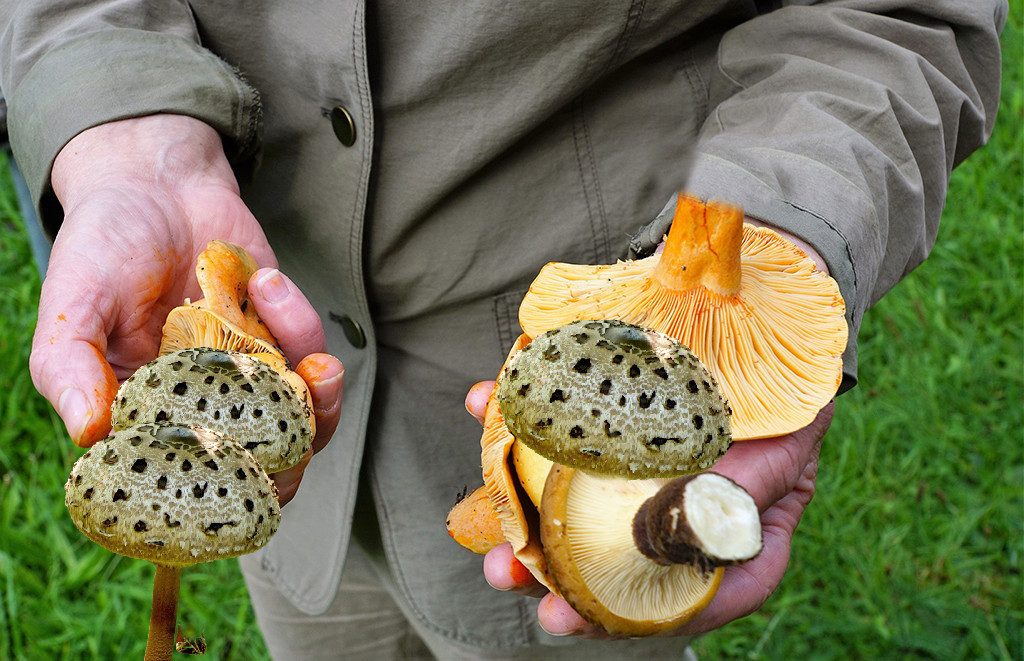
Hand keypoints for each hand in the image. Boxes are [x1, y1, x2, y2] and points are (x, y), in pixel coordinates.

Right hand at [29, 114, 341, 505]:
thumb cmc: (104, 243)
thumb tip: (86, 433)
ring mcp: (244, 377)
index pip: (180, 484)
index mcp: (141, 418)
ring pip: (299, 425)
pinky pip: (309, 358)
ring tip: (316, 364)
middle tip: (295, 432)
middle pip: (256, 472)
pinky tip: (268, 285)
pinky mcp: (279, 340)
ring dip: (319, 403)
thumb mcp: (74, 298)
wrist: (158, 183)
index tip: (234, 474)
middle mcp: (198, 407)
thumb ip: (69, 362)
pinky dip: (302, 328)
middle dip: (290, 462)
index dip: (212, 496)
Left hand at [466, 380, 831, 637]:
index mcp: (719, 544)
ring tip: (481, 516)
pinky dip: (513, 414)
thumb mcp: (784, 451)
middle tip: (505, 571)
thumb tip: (688, 528)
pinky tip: (482, 399)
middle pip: (604, 559)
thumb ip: (741, 493)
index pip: (670, 600)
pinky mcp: (603, 421)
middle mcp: (667, 516)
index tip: (564, 617)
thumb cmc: (790, 406)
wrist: (774, 333)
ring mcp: (630, 471)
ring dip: (517, 505)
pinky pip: (556, 424)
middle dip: (546, 569)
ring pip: (567, 498)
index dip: (613, 615)